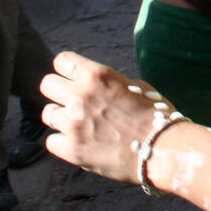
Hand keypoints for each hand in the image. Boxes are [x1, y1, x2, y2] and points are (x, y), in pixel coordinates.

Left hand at [40, 51, 175, 185]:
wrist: (163, 150)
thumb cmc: (156, 116)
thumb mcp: (136, 86)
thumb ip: (109, 83)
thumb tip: (93, 84)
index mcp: (97, 75)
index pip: (61, 61)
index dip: (67, 70)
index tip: (73, 79)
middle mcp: (80, 95)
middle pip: (47, 85)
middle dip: (59, 92)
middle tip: (73, 103)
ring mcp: (73, 123)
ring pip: (48, 114)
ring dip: (62, 119)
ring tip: (80, 127)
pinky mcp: (71, 149)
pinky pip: (51, 141)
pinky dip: (63, 143)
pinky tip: (80, 144)